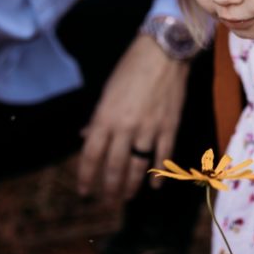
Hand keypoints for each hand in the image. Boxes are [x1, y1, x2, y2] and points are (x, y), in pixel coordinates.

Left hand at [76, 33, 188, 200]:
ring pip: (138, 167)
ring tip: (126, 197)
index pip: (90, 155)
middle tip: (107, 200)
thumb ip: (97, 119)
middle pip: (114, 167)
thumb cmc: (130, 68)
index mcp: (105, 117)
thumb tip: (85, 137)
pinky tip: (155, 185)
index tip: (84, 191)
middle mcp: (124, 127)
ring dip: (131, 186)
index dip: (86, 176)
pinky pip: (163, 157)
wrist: (164, 53)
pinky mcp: (169, 128)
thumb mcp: (107, 92)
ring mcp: (148, 129)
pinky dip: (159, 174)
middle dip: (109, 188)